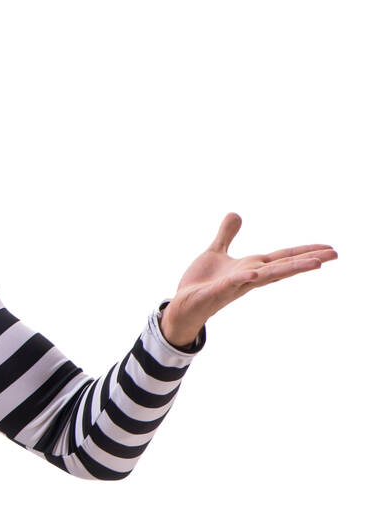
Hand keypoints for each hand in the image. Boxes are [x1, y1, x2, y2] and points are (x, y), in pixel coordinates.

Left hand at [160, 212, 337, 347]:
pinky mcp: (217, 291)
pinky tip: (255, 274)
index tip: (330, 248)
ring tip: (316, 264)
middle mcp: (249, 276)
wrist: (183, 305)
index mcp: (251, 266)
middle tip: (335, 254)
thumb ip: (226, 235)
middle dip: (308, 260)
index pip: (283, 257)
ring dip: (290, 270)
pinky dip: (244, 279)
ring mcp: (235, 285)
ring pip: (267, 276)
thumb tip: (235, 214)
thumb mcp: (215, 253)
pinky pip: (232, 284)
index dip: (305, 251)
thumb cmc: (202, 282)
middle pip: (284, 266)